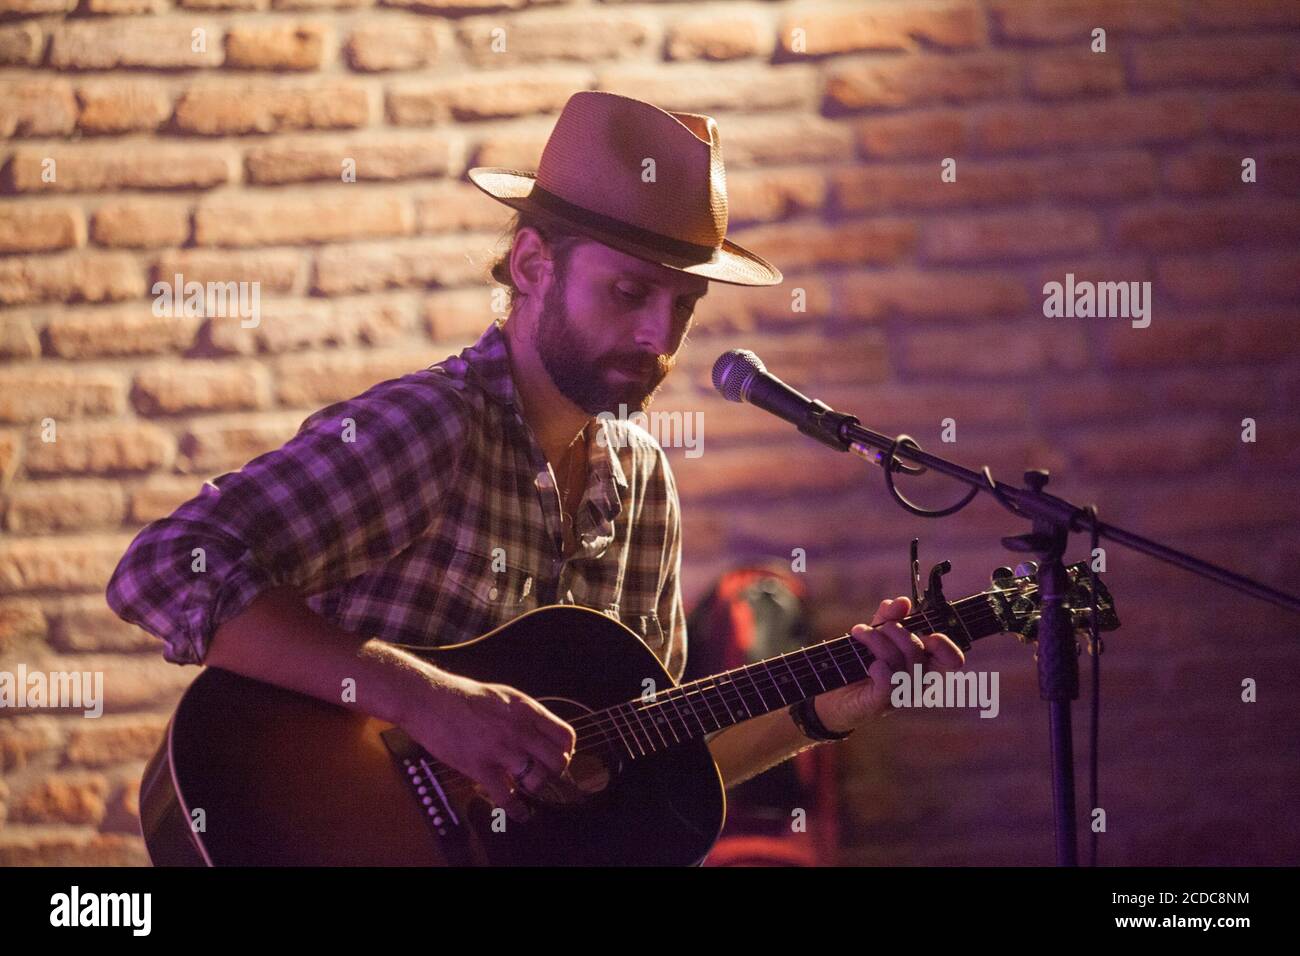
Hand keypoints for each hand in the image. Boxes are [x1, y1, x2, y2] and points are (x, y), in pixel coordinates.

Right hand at [406, 669, 576, 822]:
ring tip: (528, 789)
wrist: (428, 698)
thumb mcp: (502, 696)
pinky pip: (507, 797)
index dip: (565, 752)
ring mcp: (500, 749)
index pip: (564, 736)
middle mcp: (518, 729)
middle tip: (544, 776)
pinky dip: (516, 810)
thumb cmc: (461, 696)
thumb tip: (537, 732)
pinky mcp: (479, 767)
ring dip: (535, 789)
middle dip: (554, 773)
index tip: (558, 758)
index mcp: (526, 709)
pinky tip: (518, 812)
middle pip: (557, 761)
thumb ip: (522, 715)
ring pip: (537, 780)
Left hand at [812, 596, 965, 733]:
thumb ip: (890, 617)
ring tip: (859, 632)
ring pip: (899, 662)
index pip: (952, 660)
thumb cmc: (860, 663)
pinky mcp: (879, 704)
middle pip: (918, 652)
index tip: (925, 632)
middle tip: (880, 626)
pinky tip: (868, 664)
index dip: (943, 643)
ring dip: (876, 640)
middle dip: (896, 630)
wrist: (832, 694)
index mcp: (924, 667)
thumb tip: (902, 602)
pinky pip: (888, 683)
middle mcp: (917, 684)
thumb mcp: (876, 634)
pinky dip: (878, 667)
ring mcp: (900, 696)